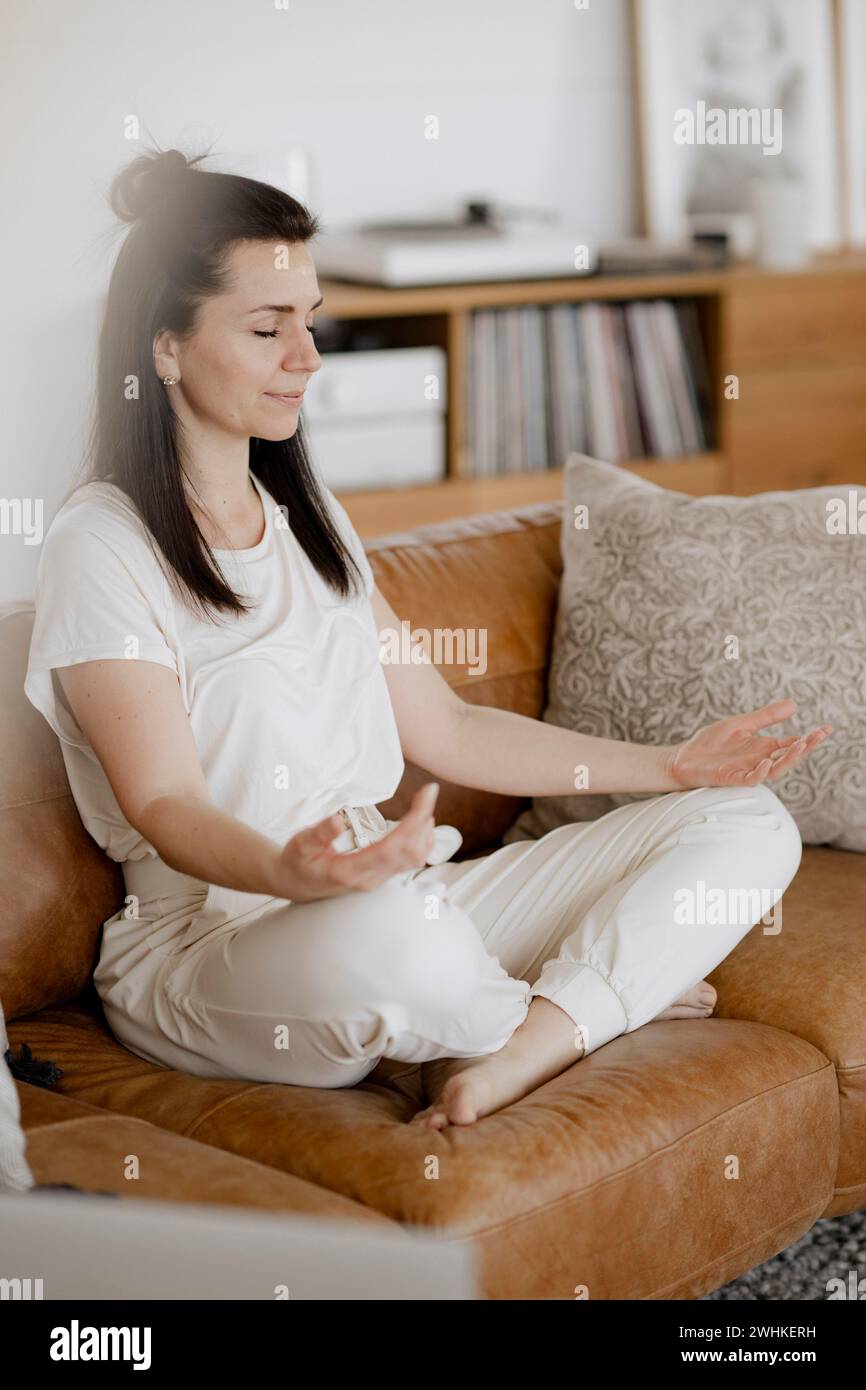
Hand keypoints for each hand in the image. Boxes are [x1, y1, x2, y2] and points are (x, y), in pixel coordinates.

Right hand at [271, 782, 440, 902]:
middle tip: (427, 792)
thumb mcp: (300, 845)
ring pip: (414, 859)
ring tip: (425, 803)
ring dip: (425, 831)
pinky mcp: (381, 876)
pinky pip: (410, 862)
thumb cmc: (298, 863)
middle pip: (410, 852)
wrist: (296, 884)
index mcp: (350, 871)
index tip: (424, 797)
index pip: (391, 848)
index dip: (412, 822)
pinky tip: (421, 824)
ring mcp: (378, 879)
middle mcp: (370, 878)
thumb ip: (318, 834)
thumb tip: (337, 821)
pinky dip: (422, 841)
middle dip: (423, 819)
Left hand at [666, 699, 831, 789]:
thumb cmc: (711, 744)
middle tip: (818, 736)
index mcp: (764, 747)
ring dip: (788, 759)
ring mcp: (747, 770)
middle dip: (805, 747)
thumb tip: (794, 704)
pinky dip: (761, 772)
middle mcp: (759, 760)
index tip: (826, 728)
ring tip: (800, 745)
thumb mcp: (742, 724)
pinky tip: (767, 761)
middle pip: (789, 756)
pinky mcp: (732, 778)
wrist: (684, 758)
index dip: (810, 737)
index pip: (792, 743)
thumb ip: (766, 716)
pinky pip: (751, 778)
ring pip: (775, 769)